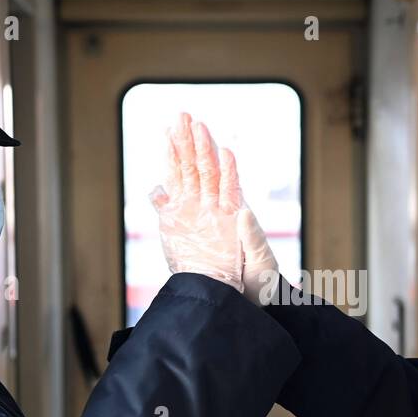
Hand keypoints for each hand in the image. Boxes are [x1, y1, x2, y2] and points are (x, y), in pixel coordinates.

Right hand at [154, 113, 283, 305]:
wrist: (240, 300)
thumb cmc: (260, 280)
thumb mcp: (261, 261)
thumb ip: (252, 236)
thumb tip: (244, 210)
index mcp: (234, 211)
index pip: (225, 178)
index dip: (219, 159)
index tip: (216, 142)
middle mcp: (212, 207)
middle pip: (200, 169)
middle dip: (192, 142)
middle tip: (185, 116)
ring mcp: (193, 215)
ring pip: (182, 179)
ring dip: (175, 155)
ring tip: (169, 129)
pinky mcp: (177, 229)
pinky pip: (166, 207)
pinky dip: (160, 195)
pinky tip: (156, 184)